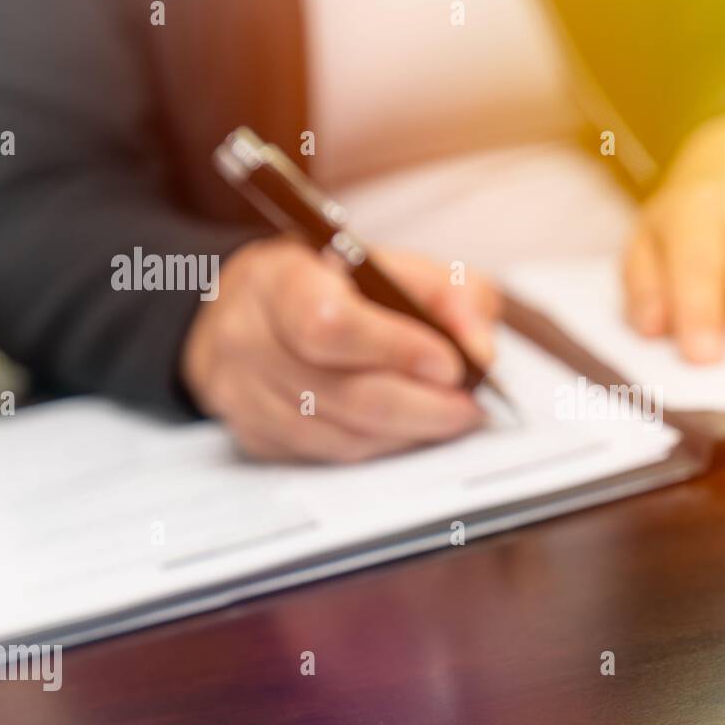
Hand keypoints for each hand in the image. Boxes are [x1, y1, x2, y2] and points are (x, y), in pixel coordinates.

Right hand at [181, 237, 499, 461]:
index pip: (330, 326)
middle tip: (470, 407)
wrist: (258, 308)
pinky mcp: (254, 437)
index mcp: (280, 281)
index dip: (396, 350)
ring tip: (449, 416)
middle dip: (423, 407)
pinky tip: (408, 429)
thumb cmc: (336, 285)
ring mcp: (244, 395)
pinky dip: (381, 447)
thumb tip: (480, 352)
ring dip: (408, 432)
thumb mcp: (394, 266)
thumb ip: (449, 296)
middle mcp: (248, 338)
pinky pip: (330, 457)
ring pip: (342, 436)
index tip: (450, 364)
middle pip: (345, 394)